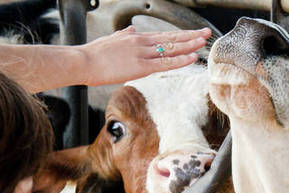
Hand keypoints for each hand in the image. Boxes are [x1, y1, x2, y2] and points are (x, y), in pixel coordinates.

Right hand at [77, 26, 210, 85]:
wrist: (82, 61)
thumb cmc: (94, 54)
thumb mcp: (112, 40)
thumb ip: (124, 35)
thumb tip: (132, 30)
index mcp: (136, 38)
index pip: (164, 35)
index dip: (180, 35)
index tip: (193, 33)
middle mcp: (141, 42)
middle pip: (171, 39)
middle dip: (190, 36)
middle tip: (206, 33)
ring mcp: (141, 53)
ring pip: (170, 49)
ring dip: (189, 45)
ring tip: (203, 43)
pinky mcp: (139, 66)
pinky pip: (164, 63)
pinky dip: (179, 60)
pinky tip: (191, 57)